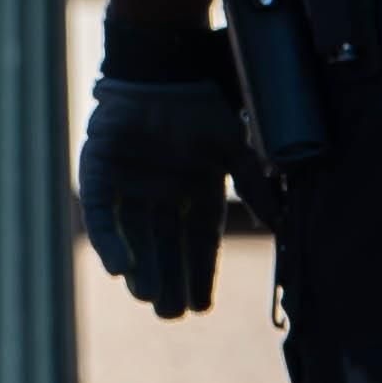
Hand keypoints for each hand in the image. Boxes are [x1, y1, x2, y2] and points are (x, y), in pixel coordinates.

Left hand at [76, 67, 244, 316]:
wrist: (165, 69)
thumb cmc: (202, 107)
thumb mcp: (235, 150)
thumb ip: (254, 187)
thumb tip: (281, 224)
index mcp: (193, 192)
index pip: (198, 244)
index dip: (199, 274)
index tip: (201, 306)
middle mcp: (161, 195)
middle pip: (165, 248)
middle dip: (168, 280)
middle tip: (171, 313)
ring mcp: (130, 185)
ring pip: (134, 238)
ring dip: (141, 268)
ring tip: (150, 297)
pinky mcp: (100, 172)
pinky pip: (103, 215)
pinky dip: (110, 242)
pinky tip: (120, 269)